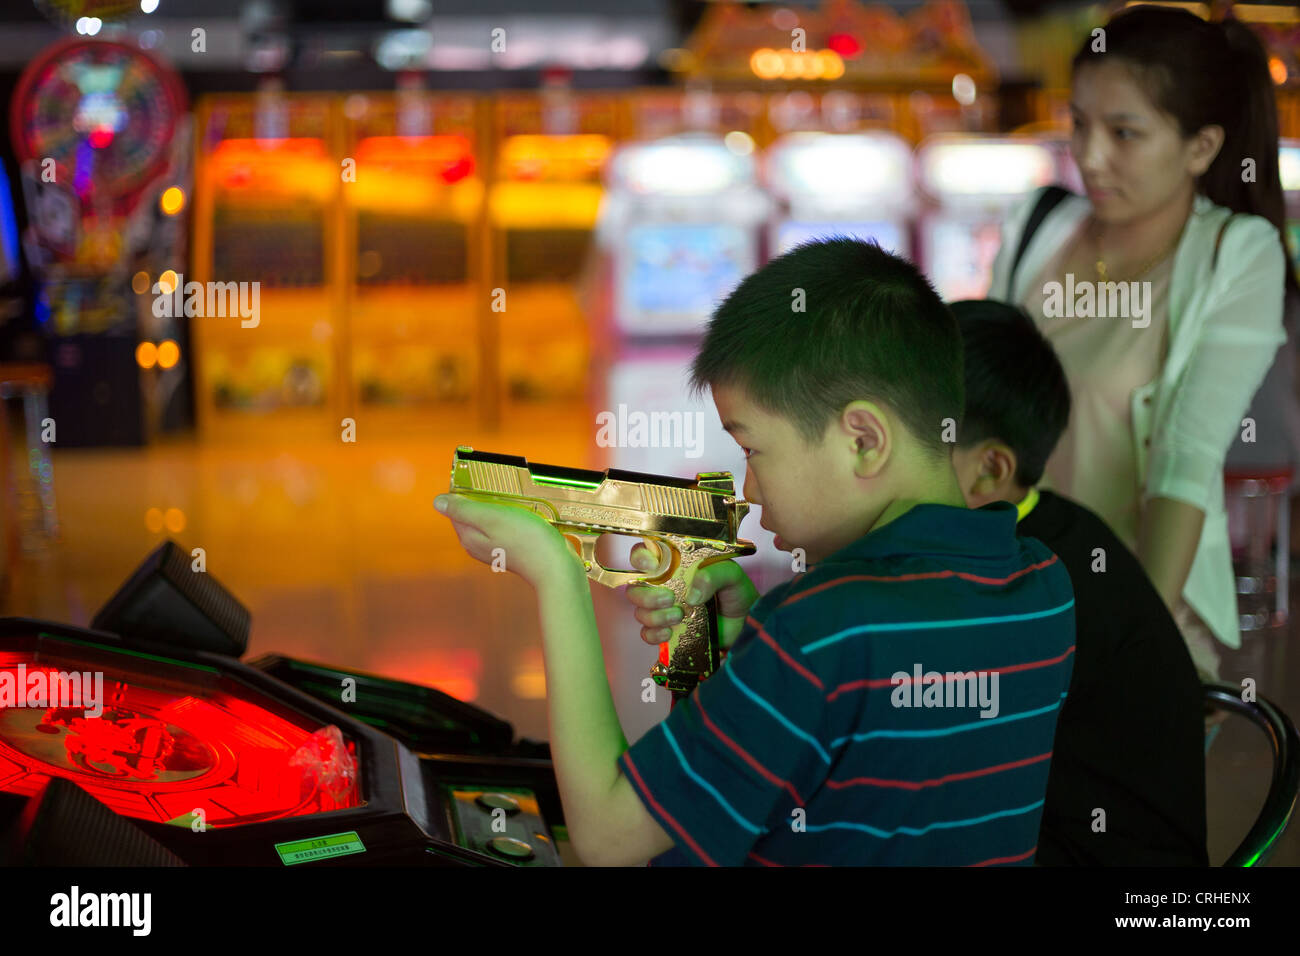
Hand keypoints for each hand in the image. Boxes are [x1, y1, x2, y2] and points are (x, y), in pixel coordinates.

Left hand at [434, 493, 584, 587]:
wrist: (557, 568)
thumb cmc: (526, 540)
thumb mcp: (492, 517)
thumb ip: (464, 509)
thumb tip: (437, 502)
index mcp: (469, 537)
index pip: (456, 508)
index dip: (468, 492)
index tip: (485, 485)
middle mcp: (479, 545)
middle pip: (474, 513)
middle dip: (486, 499)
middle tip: (505, 493)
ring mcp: (496, 549)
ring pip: (492, 519)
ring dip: (503, 507)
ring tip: (518, 503)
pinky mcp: (513, 550)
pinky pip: (507, 527)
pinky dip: (514, 517)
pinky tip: (527, 516)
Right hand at [624, 541, 758, 651]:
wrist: (746, 623)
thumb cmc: (737, 592)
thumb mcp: (731, 575)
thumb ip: (713, 575)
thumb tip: (691, 595)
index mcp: (675, 565)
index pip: (646, 555)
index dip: (640, 557)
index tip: (650, 565)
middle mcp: (664, 585)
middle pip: (635, 587)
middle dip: (647, 595)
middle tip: (670, 599)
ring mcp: (663, 610)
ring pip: (640, 611)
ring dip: (654, 616)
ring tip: (679, 616)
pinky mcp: (667, 631)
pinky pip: (647, 633)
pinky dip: (654, 634)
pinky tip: (670, 633)